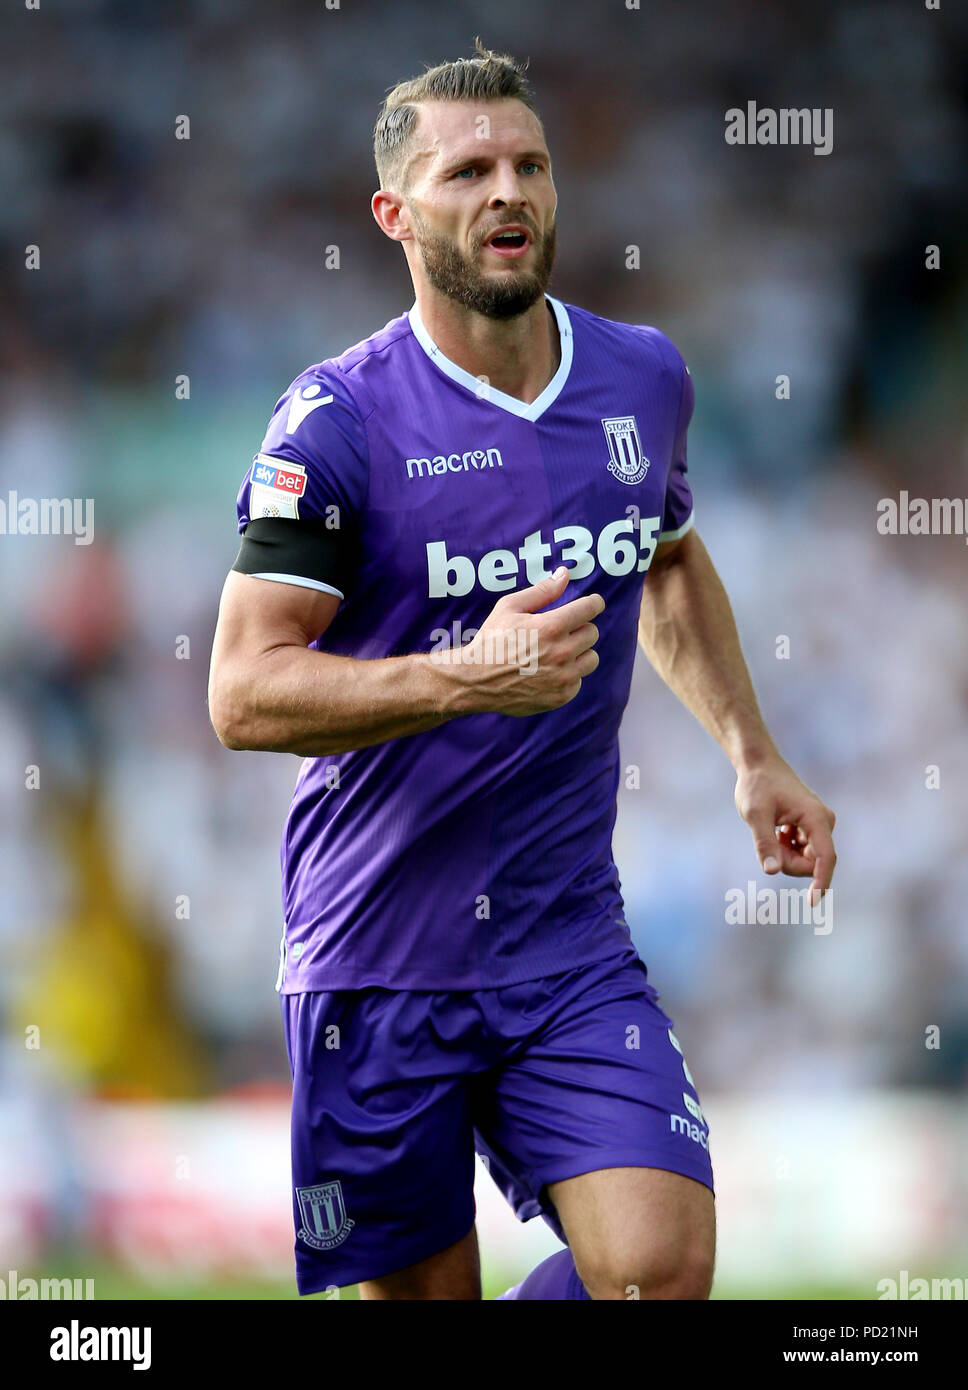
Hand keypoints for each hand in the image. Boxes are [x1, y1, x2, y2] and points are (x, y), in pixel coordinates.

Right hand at [446, 565, 604, 716]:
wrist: (475, 681)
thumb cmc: (491, 640)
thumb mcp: (510, 607)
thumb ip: (542, 591)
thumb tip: (564, 573)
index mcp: (551, 626)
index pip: (590, 608)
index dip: (593, 603)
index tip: (591, 604)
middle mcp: (561, 652)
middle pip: (592, 633)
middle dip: (579, 628)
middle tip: (559, 632)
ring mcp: (563, 676)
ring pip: (591, 658)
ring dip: (579, 653)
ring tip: (556, 653)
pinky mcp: (562, 696)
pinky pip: (579, 680)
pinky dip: (568, 675)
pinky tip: (548, 673)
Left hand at [733, 756, 836, 905]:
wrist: (759, 765)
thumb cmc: (756, 786)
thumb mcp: (755, 815)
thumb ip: (764, 843)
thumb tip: (772, 871)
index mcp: (816, 818)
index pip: (825, 858)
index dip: (820, 882)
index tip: (812, 903)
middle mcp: (824, 822)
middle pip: (811, 863)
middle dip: (788, 861)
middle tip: (768, 840)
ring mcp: (819, 825)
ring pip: (805, 859)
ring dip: (786, 855)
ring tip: (771, 831)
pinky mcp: (812, 827)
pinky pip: (802, 852)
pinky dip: (786, 848)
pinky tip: (777, 830)